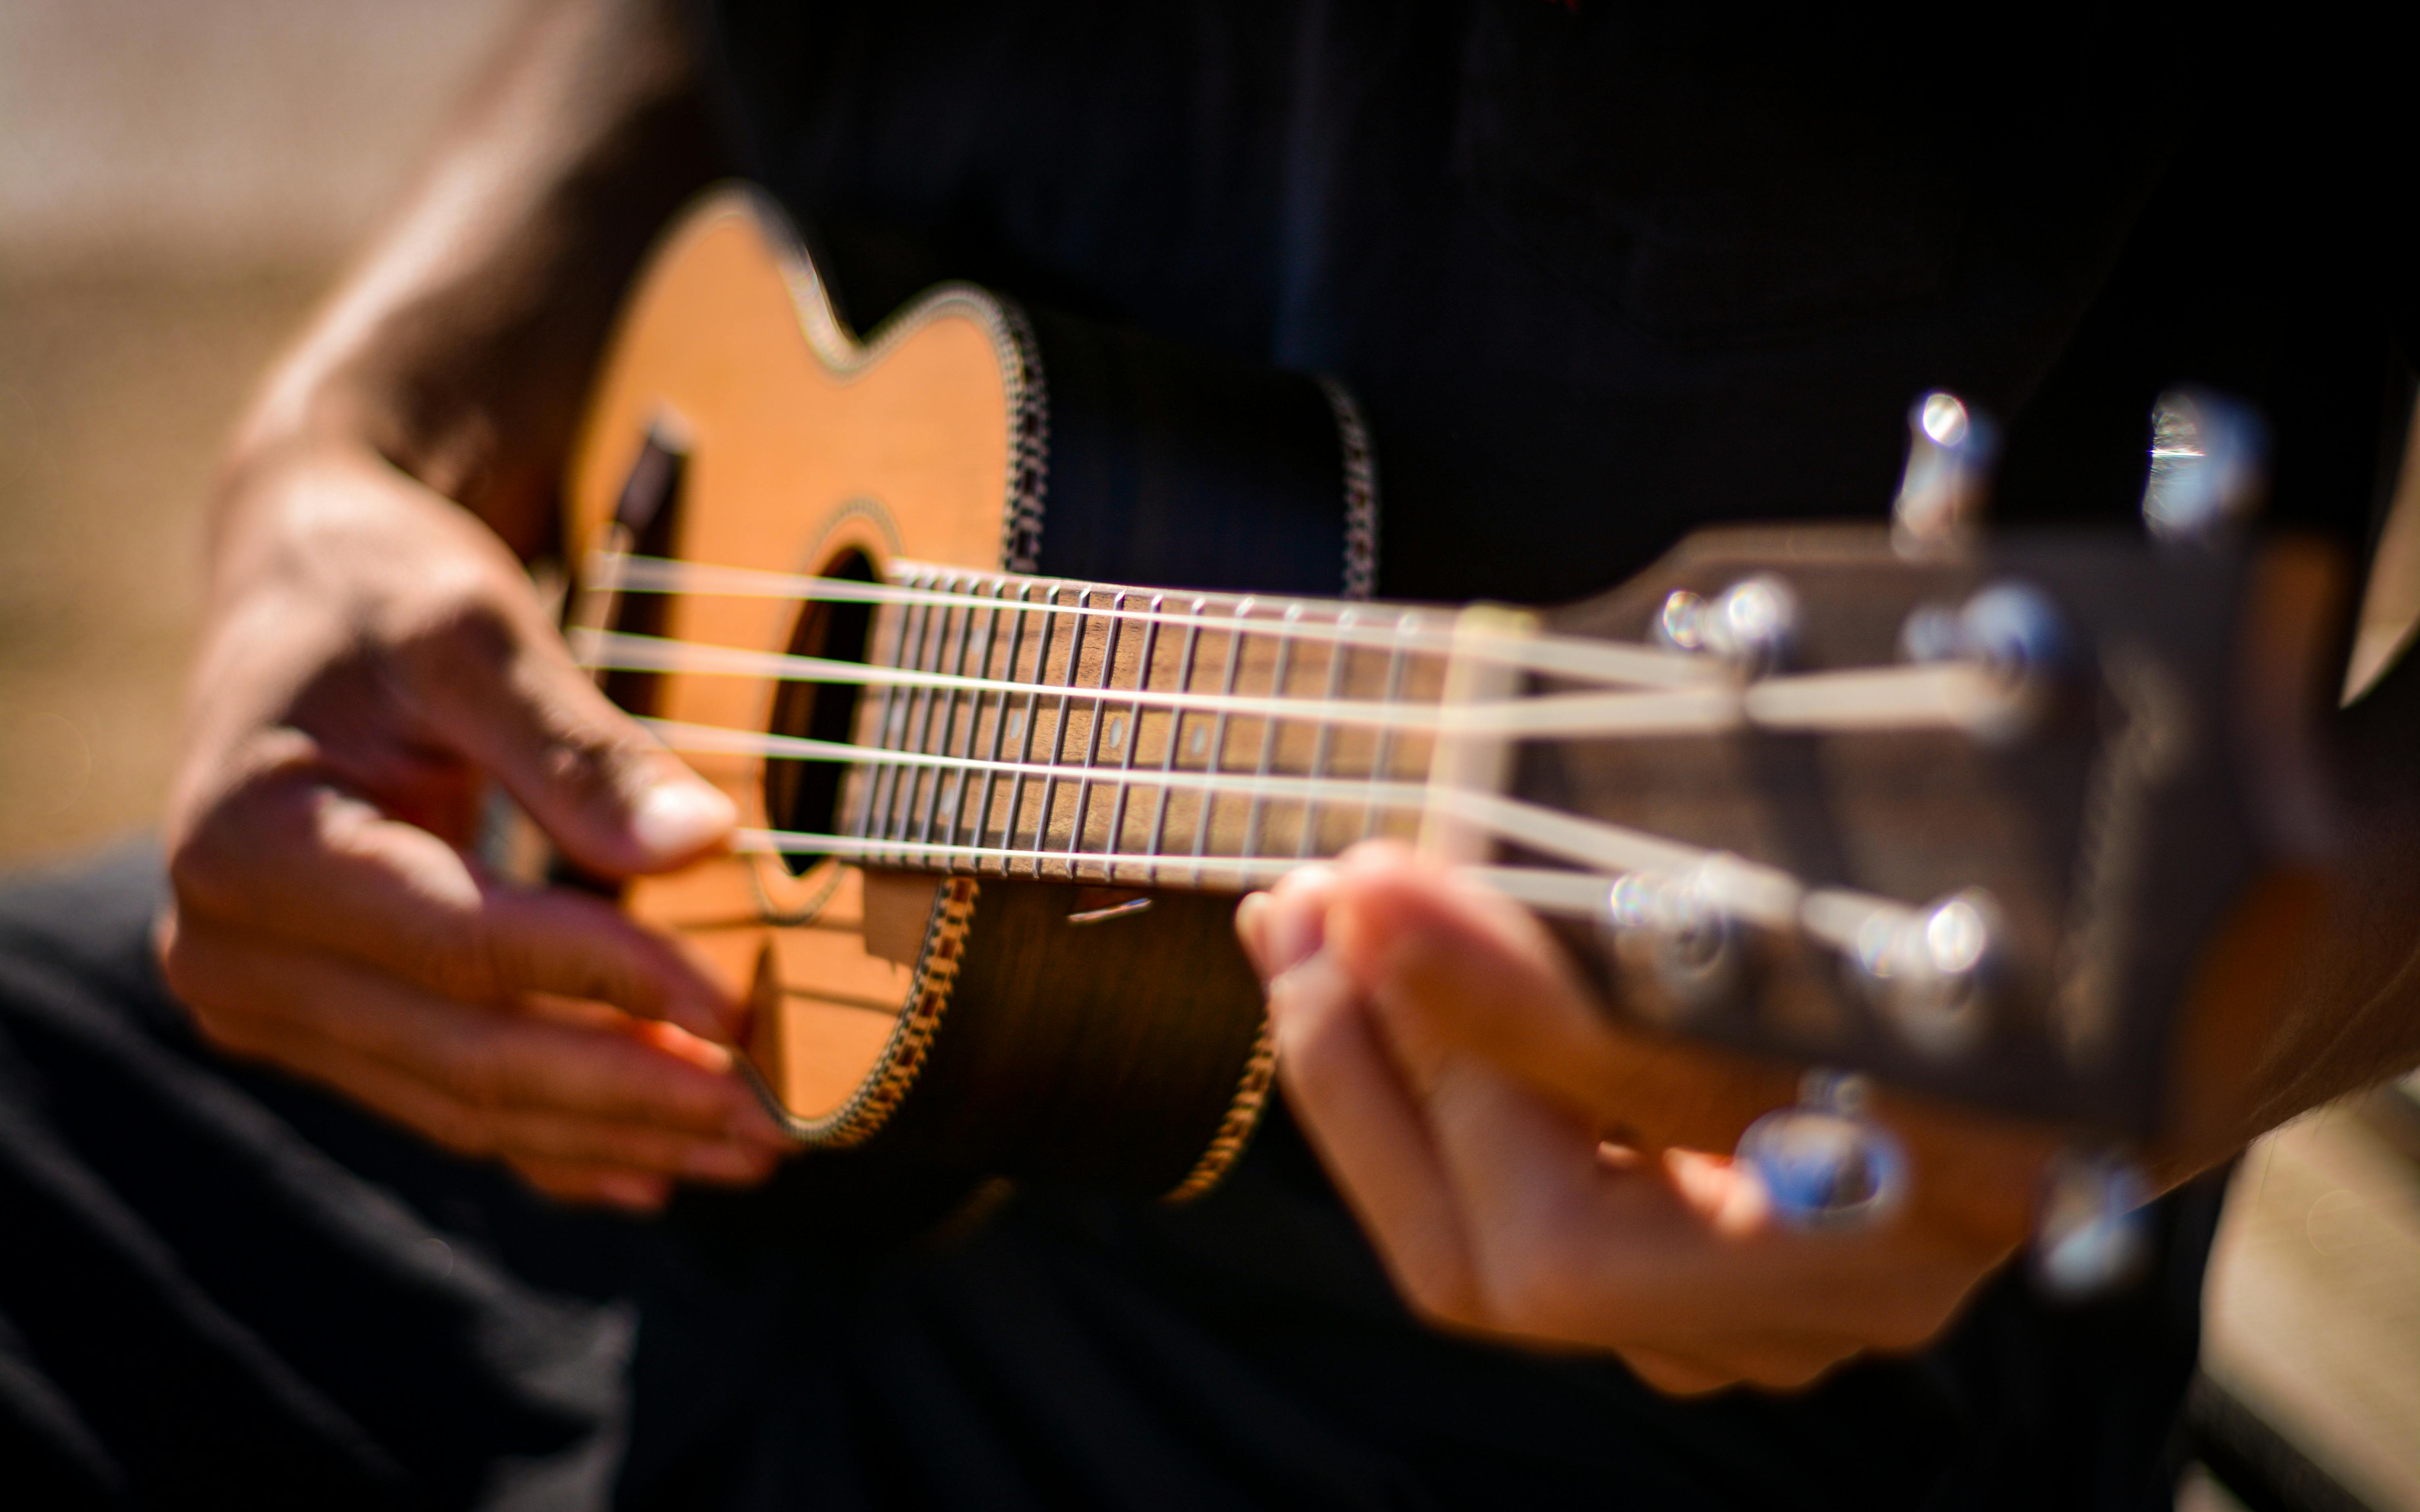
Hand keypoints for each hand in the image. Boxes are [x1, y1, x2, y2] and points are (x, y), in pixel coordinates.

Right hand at [159, 442, 786, 1211]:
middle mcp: (229, 945)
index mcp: (252, 843)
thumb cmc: (383, 592)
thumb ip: (578, 746)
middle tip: (773, 1127)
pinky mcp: (309, 1023)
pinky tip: (652, 1166)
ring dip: (611, 1132)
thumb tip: (703, 844)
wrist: (298, 591)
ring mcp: (261, 1000)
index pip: (469, 945)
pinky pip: (442, 1101)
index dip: (614, 982)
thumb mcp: (473, 629)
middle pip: (463, 1052)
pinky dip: (552, 1140)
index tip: (741, 1012)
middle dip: (627, 1094)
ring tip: (748, 1152)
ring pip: (461, 1100)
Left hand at [1237, 843, 2060, 1392]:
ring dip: (1377, 1082)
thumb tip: (1391, 893)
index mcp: (1920, 1199)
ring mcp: (1769, 1304)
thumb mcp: (1859, 863)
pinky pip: (1519, 1216)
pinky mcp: (1713, 1273)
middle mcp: (1839, 1289)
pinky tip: (1377, 977)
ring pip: (1496, 1260)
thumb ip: (1639, 906)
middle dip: (1377, 1078)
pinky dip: (1431, 1097)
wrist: (2153, 976)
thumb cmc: (2030, 886)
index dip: (1471, 1035)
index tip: (1373, 887)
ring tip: (1307, 927)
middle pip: (1520, 1272)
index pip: (1603, 1202)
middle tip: (1305, 908)